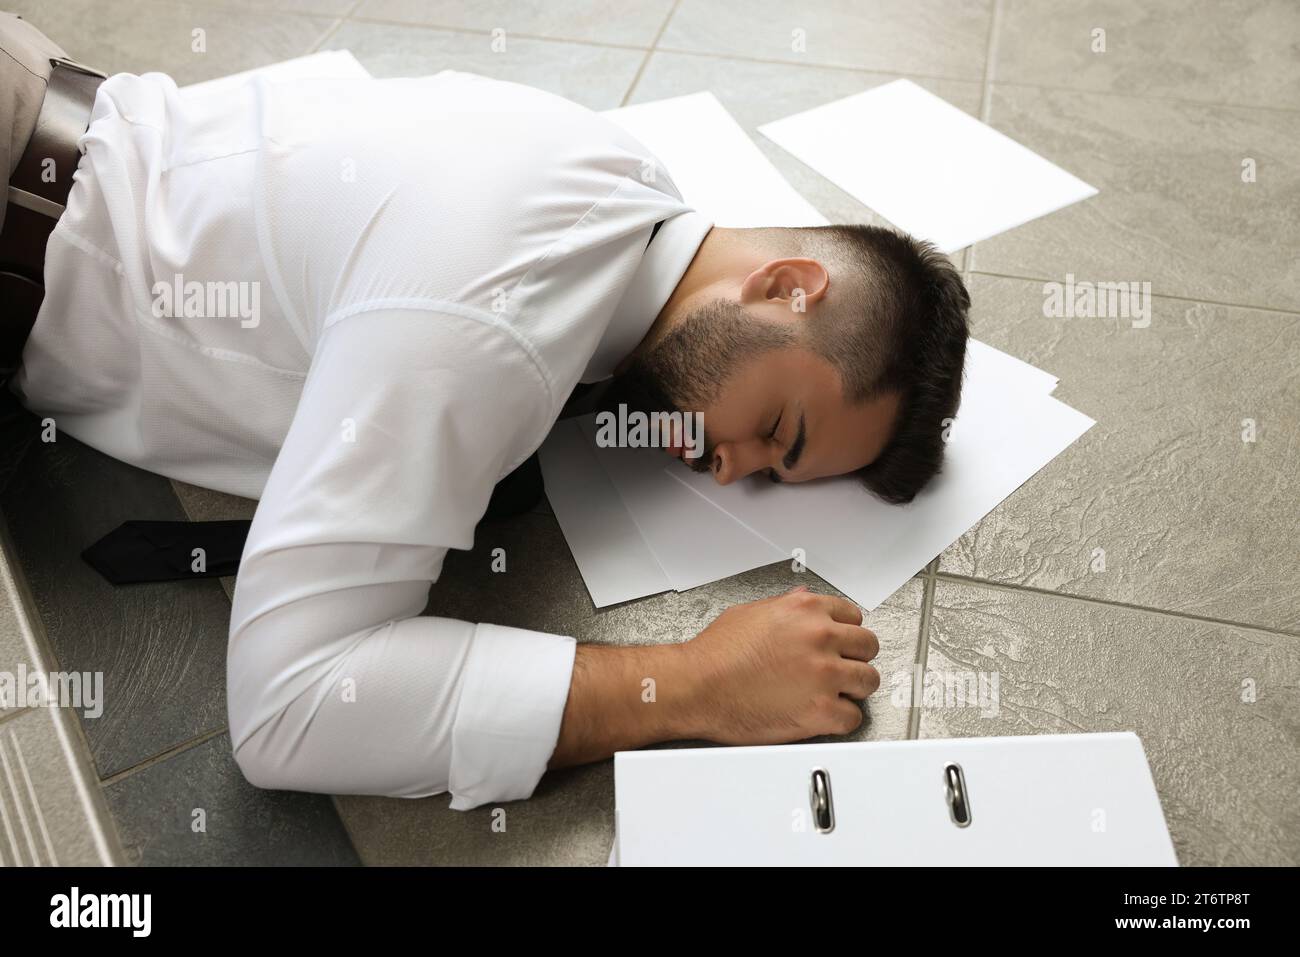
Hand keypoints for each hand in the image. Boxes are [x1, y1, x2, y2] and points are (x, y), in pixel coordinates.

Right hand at [682, 586, 880, 743]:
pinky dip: (842, 720)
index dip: (846, 634)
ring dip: (854, 689)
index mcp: (805, 610)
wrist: (696, 687)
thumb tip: (802, 600)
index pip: (853, 617)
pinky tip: (825, 716)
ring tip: (835, 694)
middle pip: (868, 646)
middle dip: (855, 658)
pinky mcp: (820, 710)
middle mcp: (820, 637)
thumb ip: (786, 606)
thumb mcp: (751, 612)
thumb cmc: (715, 654)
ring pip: (868, 681)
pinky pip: (853, 717)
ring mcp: (824, 675)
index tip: (841, 645)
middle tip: (841, 669)